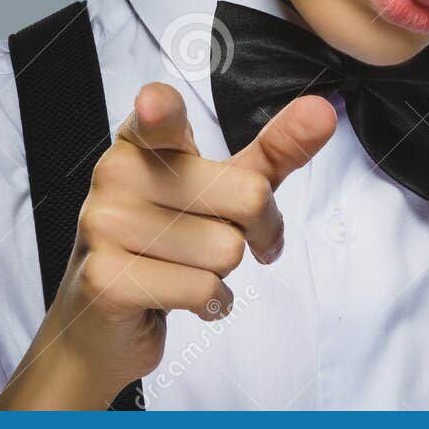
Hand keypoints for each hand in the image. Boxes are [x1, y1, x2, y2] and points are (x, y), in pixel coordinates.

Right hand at [0, 81, 336, 408]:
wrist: (107, 324)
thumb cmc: (171, 244)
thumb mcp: (224, 191)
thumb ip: (273, 151)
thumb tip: (323, 111)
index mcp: (142, 142)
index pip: (158, 116)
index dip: (161, 108)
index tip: (157, 104)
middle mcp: (116, 174)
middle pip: (247, 195)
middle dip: (258, 229)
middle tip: (226, 239)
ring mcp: (104, 226)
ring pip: (228, 250)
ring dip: (225, 273)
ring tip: (188, 269)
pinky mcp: (107, 279)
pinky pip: (203, 289)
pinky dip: (211, 303)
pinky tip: (179, 297)